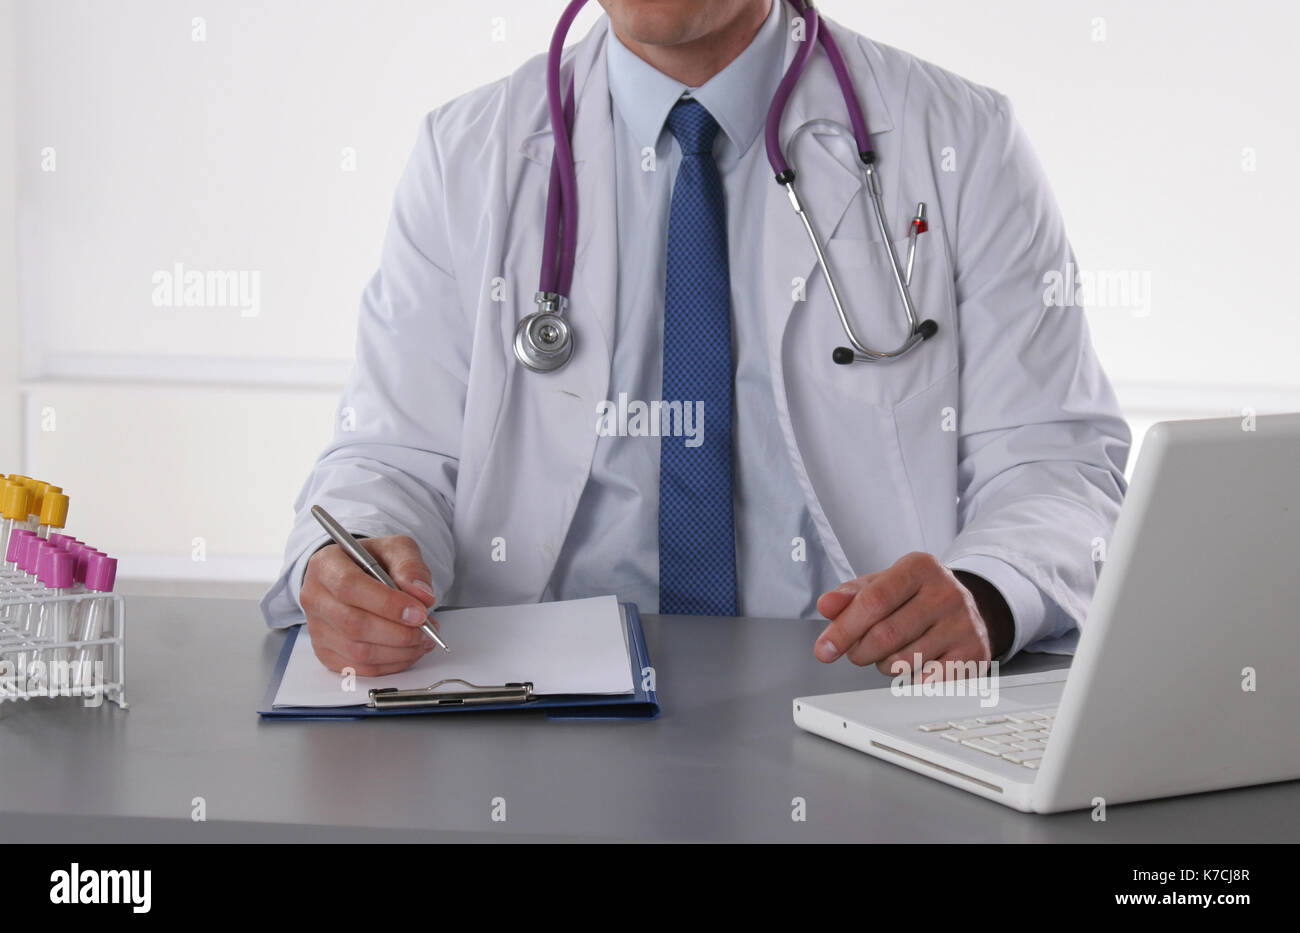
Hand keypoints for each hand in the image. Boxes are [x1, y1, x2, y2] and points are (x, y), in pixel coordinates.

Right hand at [300, 535, 439, 674]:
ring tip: (423, 640)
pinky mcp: (325, 651)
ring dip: (398, 652)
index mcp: (325, 564)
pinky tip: (408, 652)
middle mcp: (314, 597)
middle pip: (353, 624)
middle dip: (398, 633)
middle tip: (427, 630)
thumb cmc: (374, 561)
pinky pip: (358, 668)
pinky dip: (390, 664)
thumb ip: (410, 566)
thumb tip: (421, 595)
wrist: (359, 575)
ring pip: (357, 651)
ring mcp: (316, 628)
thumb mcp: (396, 549)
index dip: (387, 603)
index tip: (419, 612)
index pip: (349, 586)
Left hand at [813, 552, 1012, 678]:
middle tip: (856, 652)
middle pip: (885, 635)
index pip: (873, 601)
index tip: (824, 649)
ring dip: (883, 665)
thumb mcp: (882, 585)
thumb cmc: (916, 597)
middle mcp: (947, 592)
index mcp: (920, 567)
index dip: (843, 629)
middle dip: (859, 651)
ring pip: (903, 663)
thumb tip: (826, 605)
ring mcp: (964, 624)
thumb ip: (850, 595)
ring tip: (889, 653)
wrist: (968, 608)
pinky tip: (914, 663)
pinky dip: (909, 679)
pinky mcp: (974, 654)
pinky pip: (925, 681)